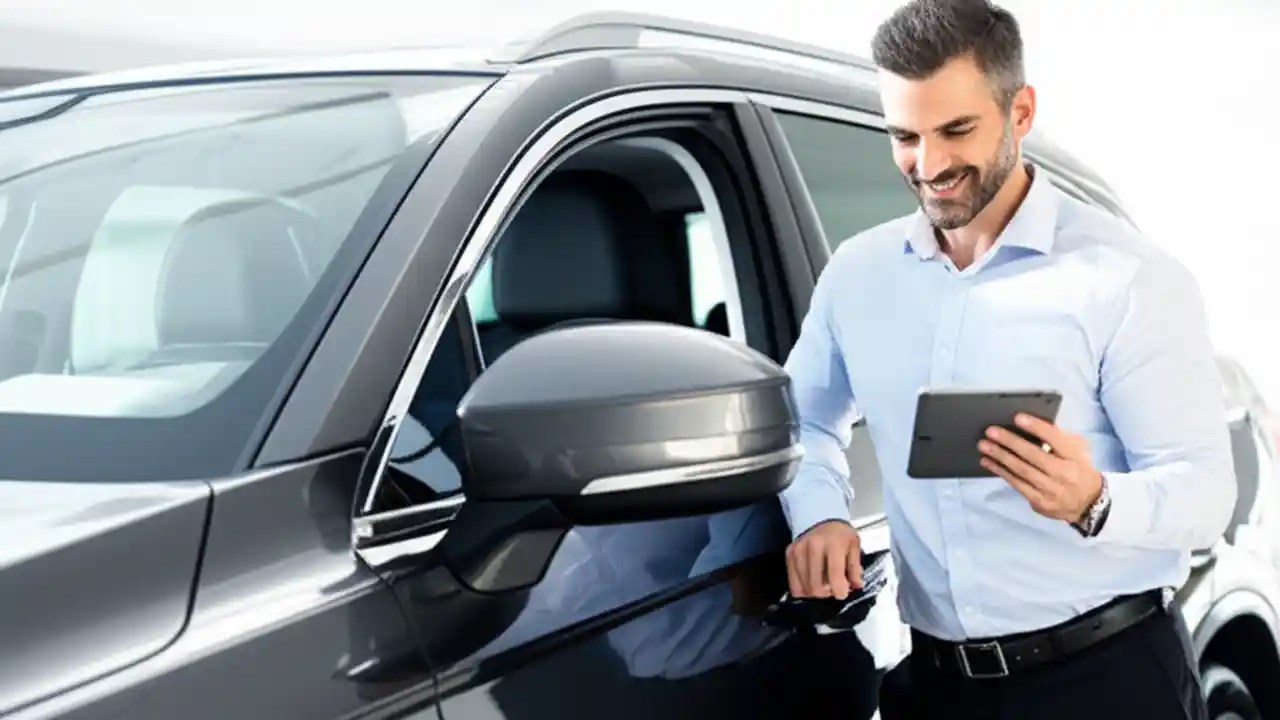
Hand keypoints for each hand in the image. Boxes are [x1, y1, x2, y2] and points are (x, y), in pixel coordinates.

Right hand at [785, 520, 862, 599]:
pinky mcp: (789, 555)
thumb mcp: (854, 546)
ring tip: (823, 586)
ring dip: (814, 593)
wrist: (820, 517)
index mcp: (833, 544)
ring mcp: (798, 551)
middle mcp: (813, 547)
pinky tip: (811, 585)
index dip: (840, 591)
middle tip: (832, 590)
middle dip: (826, 594)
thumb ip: (855, 568)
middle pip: (816, 586)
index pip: (834, 576)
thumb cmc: (839, 534)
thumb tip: (856, 586)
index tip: (843, 593)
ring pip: (803, 587)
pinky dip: (802, 590)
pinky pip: (792, 583)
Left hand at [978, 413, 1102, 523]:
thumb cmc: (1077, 468)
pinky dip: (1000, 471)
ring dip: (1000, 456)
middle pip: (1034, 455)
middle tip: (991, 431)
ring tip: (984, 445)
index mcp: (1075, 457)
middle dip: (1010, 441)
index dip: (1036, 427)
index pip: (1055, 439)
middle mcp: (1064, 474)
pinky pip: (1016, 484)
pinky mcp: (1039, 501)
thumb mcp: (1078, 450)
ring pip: (1021, 471)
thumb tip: (1035, 423)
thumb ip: (1060, 437)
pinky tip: (988, 462)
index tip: (1017, 417)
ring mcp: (1051, 490)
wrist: (1088, 502)